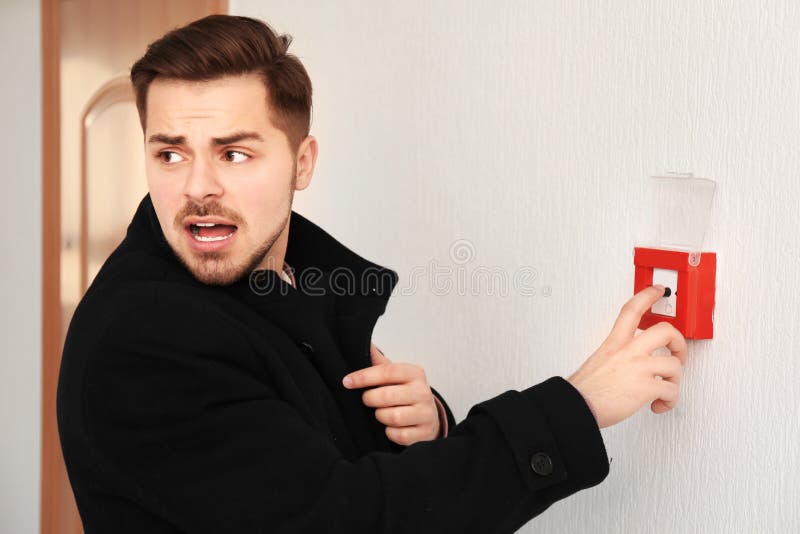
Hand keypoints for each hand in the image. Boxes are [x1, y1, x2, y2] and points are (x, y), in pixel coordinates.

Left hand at [342, 343, 439, 445]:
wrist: (428, 415)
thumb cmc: (405, 392)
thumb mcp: (395, 374)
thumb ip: (378, 361)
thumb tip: (362, 342)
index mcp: (414, 373)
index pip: (386, 371)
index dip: (363, 377)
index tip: (347, 382)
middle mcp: (423, 391)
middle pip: (386, 396)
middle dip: (370, 399)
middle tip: (368, 399)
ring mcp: (426, 413)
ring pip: (392, 417)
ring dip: (380, 416)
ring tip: (381, 412)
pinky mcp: (425, 432)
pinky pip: (399, 435)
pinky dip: (390, 432)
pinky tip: (392, 426)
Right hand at [567, 285, 687, 428]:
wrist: (578, 406)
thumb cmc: (585, 390)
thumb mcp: (598, 361)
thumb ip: (615, 357)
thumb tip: (627, 365)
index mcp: (614, 343)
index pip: (632, 310)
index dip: (647, 296)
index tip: (657, 291)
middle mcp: (628, 351)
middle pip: (665, 331)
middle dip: (679, 342)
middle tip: (677, 352)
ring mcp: (639, 368)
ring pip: (674, 364)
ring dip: (674, 380)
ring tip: (666, 387)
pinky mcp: (646, 388)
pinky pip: (671, 391)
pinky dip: (669, 400)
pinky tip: (659, 404)